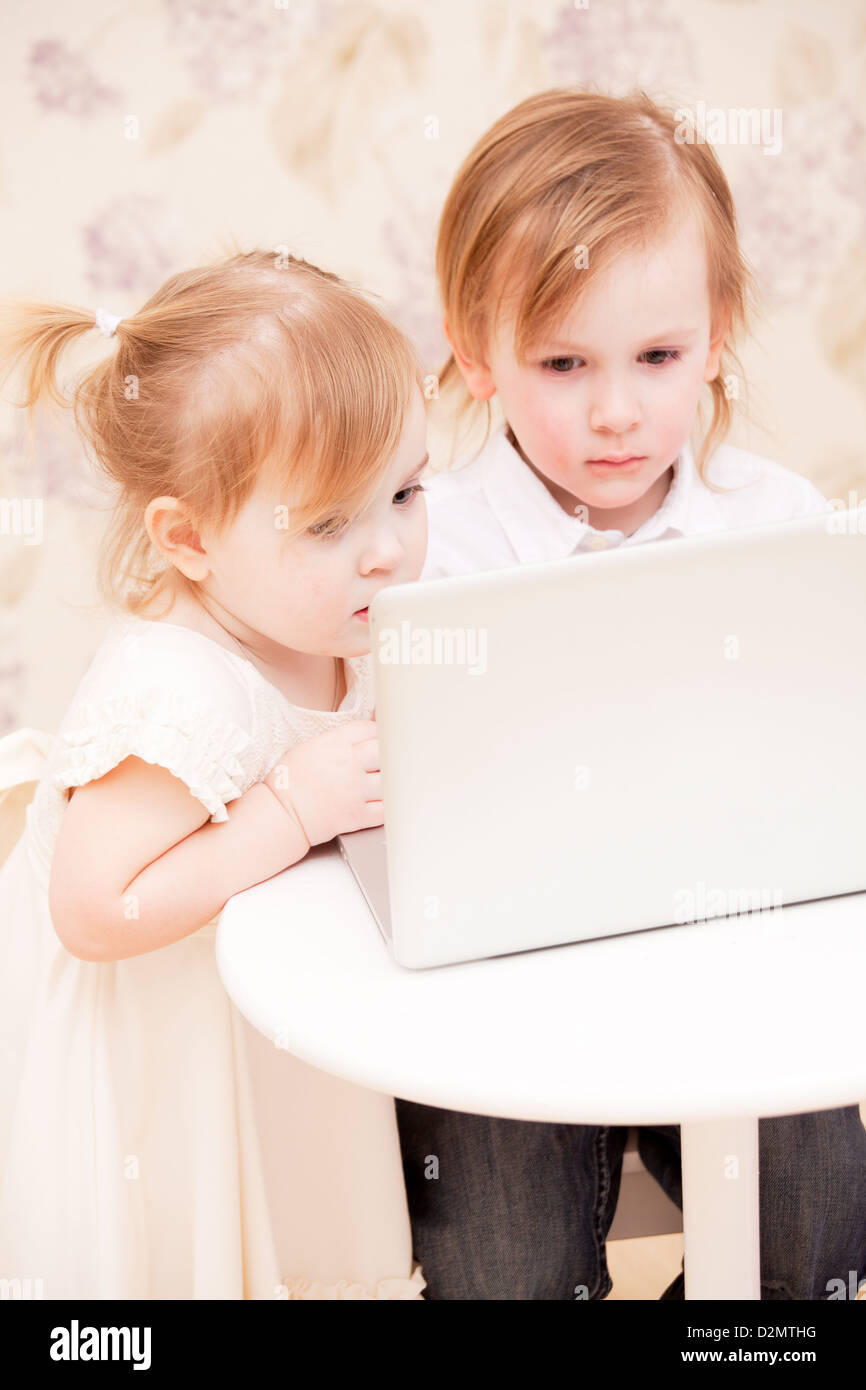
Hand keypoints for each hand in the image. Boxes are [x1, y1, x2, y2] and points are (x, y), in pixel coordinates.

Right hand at [264, 719, 381, 845]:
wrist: (280, 814)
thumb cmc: (287, 782)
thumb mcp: (307, 748)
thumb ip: (335, 742)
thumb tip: (356, 741)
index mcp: (335, 744)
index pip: (369, 729)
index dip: (376, 734)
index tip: (376, 740)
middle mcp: (349, 764)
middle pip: (385, 752)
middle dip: (386, 756)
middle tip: (382, 762)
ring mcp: (356, 790)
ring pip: (389, 780)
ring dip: (388, 782)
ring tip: (381, 784)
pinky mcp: (358, 815)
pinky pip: (385, 809)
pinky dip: (387, 806)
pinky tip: (381, 803)